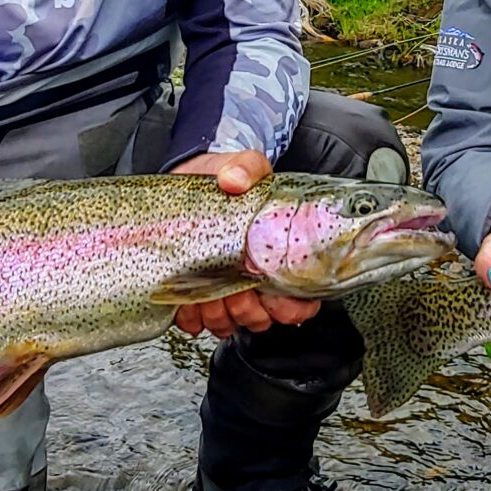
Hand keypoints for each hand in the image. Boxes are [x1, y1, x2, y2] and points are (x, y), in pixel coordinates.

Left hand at [168, 151, 321, 335]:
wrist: (192, 182)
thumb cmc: (225, 179)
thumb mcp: (243, 166)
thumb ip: (246, 168)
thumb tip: (234, 180)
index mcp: (276, 258)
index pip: (301, 302)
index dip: (290, 306)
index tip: (270, 290)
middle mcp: (255, 281)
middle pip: (263, 319)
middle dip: (247, 308)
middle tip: (235, 285)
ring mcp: (225, 293)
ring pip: (230, 324)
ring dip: (219, 312)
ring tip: (208, 288)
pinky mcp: (194, 298)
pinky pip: (197, 323)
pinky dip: (192, 315)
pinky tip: (189, 296)